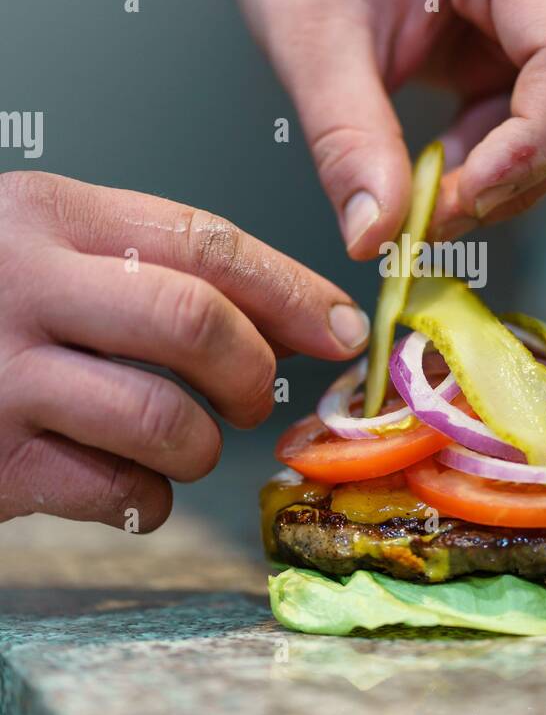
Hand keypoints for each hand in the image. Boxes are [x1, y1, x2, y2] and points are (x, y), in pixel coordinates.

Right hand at [0, 173, 369, 530]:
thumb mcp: (38, 248)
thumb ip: (138, 265)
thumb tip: (287, 316)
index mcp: (48, 216)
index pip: (203, 241)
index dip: (291, 290)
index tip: (341, 327)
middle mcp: (23, 286)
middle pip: (193, 323)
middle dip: (253, 371)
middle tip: (258, 397)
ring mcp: (1, 377)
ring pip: (165, 420)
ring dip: (203, 447)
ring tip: (187, 444)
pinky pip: (116, 491)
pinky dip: (150, 499)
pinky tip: (130, 483)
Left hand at [218, 0, 545, 257]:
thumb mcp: (309, 46)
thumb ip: (349, 143)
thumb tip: (375, 237)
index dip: (533, 141)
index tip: (464, 200)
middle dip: (517, 171)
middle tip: (434, 219)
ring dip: (505, 172)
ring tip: (426, 194)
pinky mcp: (533, 32)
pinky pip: (539, 115)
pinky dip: (493, 157)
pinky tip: (438, 164)